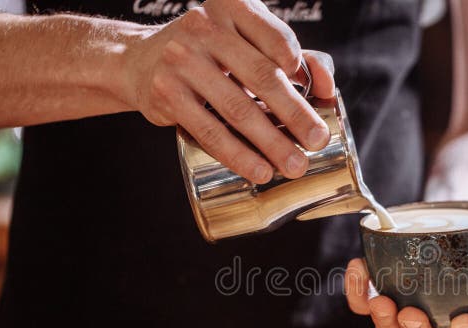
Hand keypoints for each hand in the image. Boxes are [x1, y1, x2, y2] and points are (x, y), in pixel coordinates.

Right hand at [121, 0, 334, 182]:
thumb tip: (327, 86)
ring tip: (294, 165)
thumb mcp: (244, 41)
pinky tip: (259, 170)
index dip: (300, 67)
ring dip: (271, 143)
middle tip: (317, 141)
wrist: (139, 62)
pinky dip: (238, 155)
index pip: (275, 38)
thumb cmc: (207, 53)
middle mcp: (205, 27)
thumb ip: (289, 56)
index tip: (319, 95)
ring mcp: (182, 60)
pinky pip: (209, 131)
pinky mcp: (167, 94)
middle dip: (296, 114)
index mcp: (231, 8)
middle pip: (263, 76)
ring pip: (237, 109)